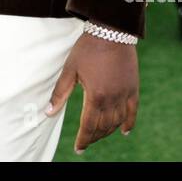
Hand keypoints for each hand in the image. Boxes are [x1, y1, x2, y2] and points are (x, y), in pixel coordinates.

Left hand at [47, 33, 138, 153]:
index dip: (83, 140)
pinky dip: (128, 123)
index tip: (79, 149)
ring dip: (107, 132)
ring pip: (117, 122)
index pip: (88, 126)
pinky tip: (124, 132)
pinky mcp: (133, 88)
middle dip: (93, 137)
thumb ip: (60, 93)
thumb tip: (48, 112)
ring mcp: (124, 94)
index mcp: (95, 96)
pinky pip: (132, 111)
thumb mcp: (70, 69)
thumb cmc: (87, 49)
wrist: (111, 31)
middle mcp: (112, 99)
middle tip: (86, 142)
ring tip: (98, 135)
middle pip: (103, 126)